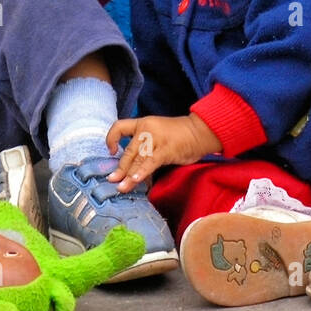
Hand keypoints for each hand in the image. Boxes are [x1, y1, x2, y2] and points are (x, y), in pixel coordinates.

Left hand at [105, 114, 221, 192]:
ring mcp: (156, 139)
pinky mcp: (165, 149)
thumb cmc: (178, 135)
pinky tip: (135, 180)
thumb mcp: (156, 134)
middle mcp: (146, 129)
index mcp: (142, 123)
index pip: (119, 127)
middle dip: (120, 167)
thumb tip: (130, 165)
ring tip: (121, 187)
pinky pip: (150, 162)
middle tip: (112, 180)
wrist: (199, 131)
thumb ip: (143, 145)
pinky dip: (141, 172)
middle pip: (128, 150)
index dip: (111, 139)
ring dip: (128, 175)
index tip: (111, 151)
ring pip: (137, 159)